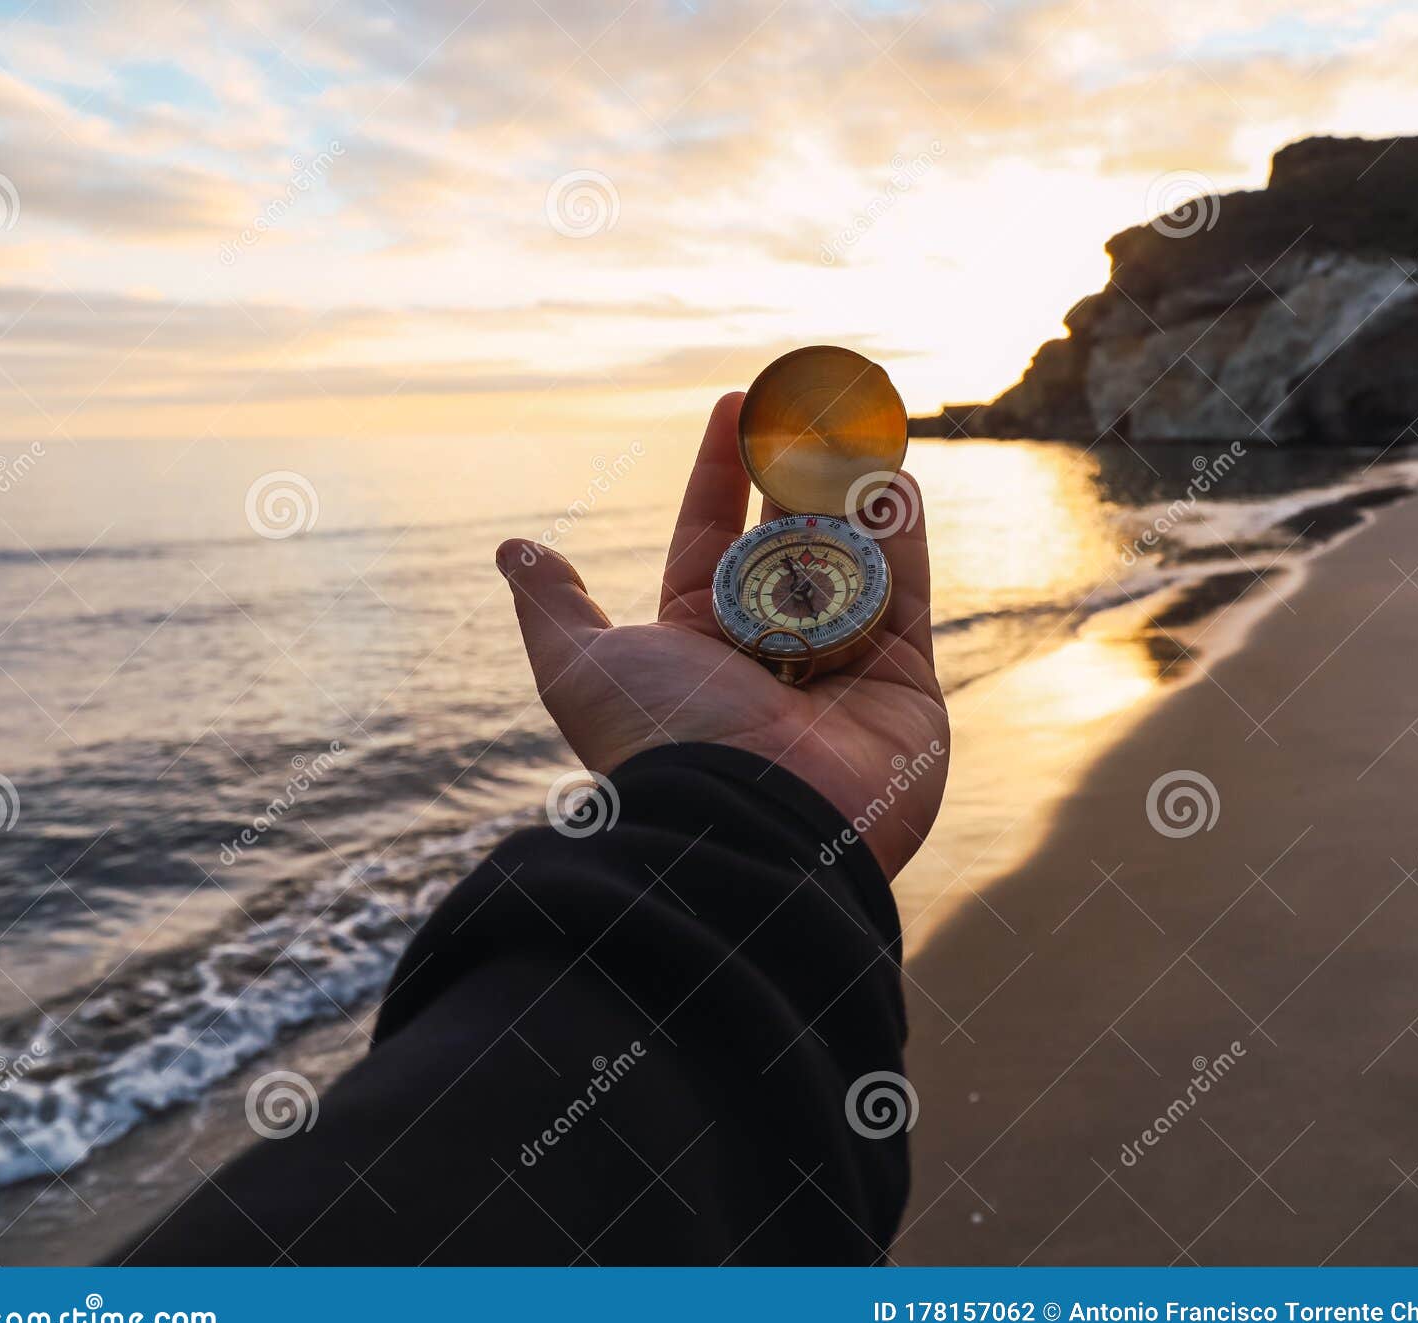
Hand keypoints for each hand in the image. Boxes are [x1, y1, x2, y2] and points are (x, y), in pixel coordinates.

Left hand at [497, 393, 948, 879]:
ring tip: (860, 422)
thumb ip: (555, 606)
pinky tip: (896, 478)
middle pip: (784, 540)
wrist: (749, 823)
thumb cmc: (661, 738)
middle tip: (808, 405)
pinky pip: (904, 595)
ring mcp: (838, 667)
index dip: (718, 470)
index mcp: (696, 639)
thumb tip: (513, 550)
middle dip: (793, 471)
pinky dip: (903, 538)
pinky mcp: (903, 685)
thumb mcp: (583, 665)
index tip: (733, 405)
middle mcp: (768, 651)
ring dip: (852, 492)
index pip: (709, 533)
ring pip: (848, 558)